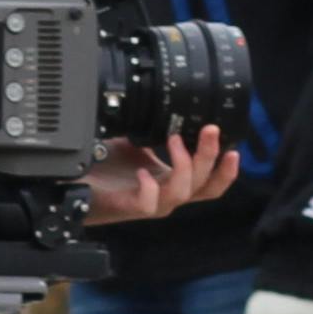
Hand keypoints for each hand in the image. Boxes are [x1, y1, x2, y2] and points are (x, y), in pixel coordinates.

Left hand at [83, 126, 235, 227]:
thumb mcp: (138, 143)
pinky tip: (143, 171)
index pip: (210, 184)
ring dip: (184, 165)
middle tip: (211, 130)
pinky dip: (151, 187)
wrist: (78, 185)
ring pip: (182, 193)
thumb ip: (157, 132)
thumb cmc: (107, 167)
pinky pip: (150, 203)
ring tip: (175, 140)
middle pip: (203, 186)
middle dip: (211, 157)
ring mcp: (150, 203)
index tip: (234, 149)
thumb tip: (170, 106)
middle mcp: (167, 194)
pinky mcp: (130, 207)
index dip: (226, 172)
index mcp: (173, 182)